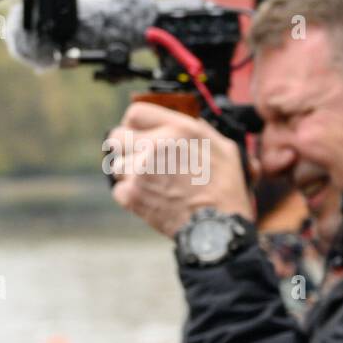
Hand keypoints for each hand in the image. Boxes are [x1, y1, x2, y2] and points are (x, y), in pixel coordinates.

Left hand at [108, 101, 253, 237]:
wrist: (217, 229)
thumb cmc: (225, 192)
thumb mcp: (225, 150)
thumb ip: (200, 130)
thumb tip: (185, 120)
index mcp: (180, 130)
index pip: (135, 113)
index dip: (135, 124)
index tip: (138, 133)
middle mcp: (156, 145)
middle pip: (117, 136)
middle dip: (126, 147)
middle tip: (140, 159)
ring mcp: (140, 170)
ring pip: (117, 164)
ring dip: (129, 173)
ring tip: (152, 184)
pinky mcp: (132, 194)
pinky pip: (118, 188)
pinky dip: (130, 194)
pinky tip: (151, 199)